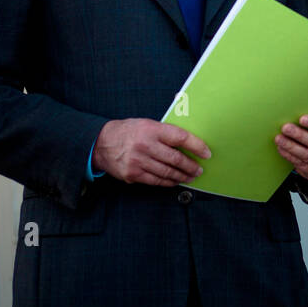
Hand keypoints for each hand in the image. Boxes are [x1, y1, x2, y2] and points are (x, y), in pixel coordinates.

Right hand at [93, 118, 210, 186]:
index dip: (197, 146)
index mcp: (152, 129)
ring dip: (182, 176)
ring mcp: (139, 161)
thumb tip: (188, 145)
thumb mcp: (146, 124)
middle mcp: (146, 145)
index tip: (206, 153)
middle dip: (191, 166)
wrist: (101, 142)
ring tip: (190, 177)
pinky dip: (168, 182)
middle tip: (199, 169)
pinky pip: (156, 181)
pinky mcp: (133, 174)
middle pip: (176, 159)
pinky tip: (175, 181)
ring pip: (168, 172)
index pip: (181, 138)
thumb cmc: (128, 131)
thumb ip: (164, 133)